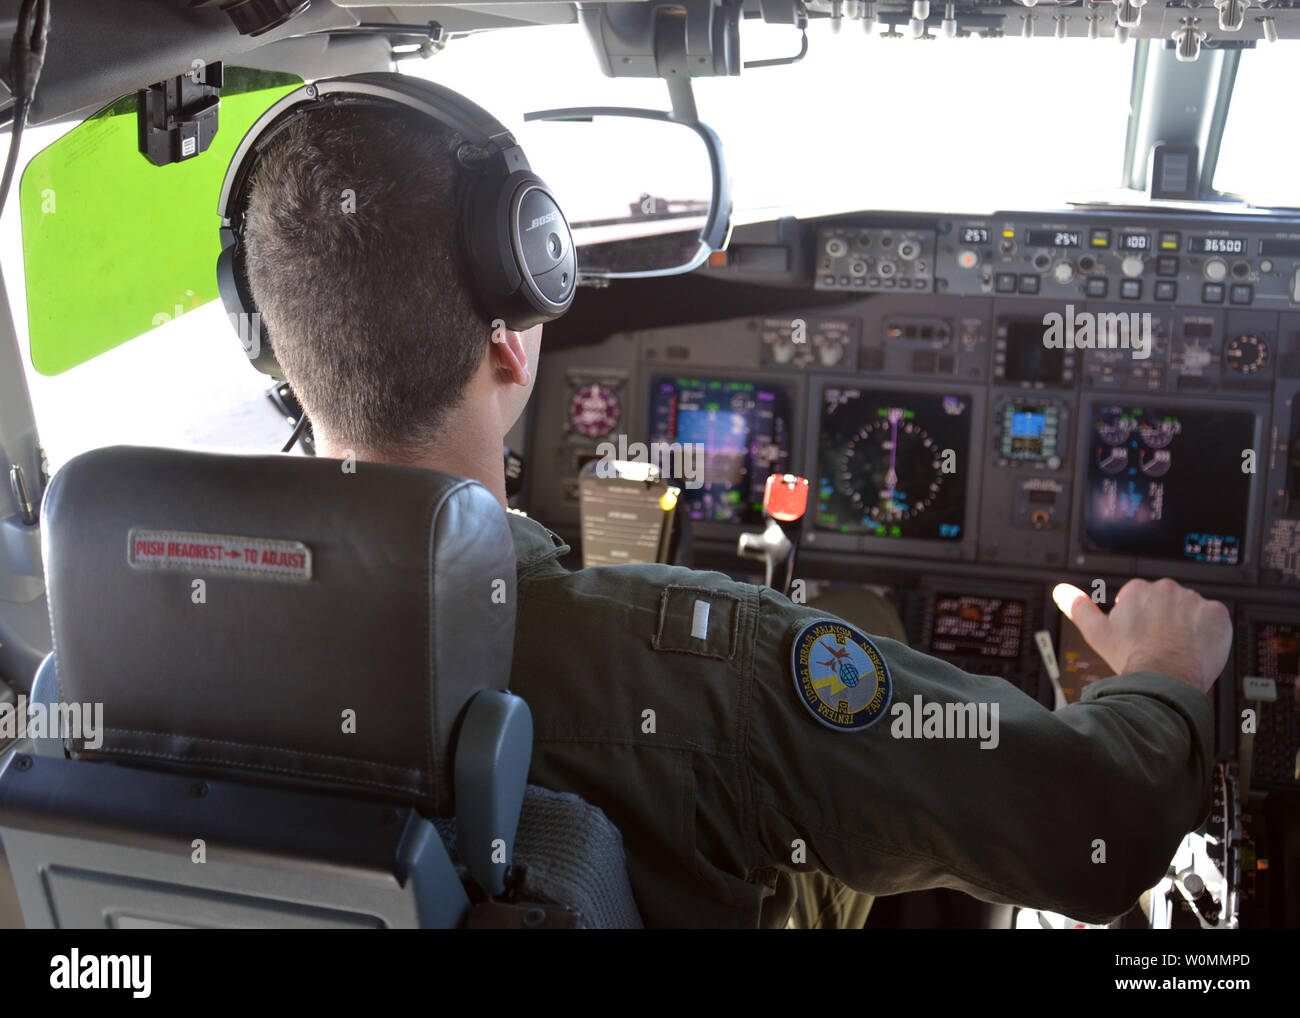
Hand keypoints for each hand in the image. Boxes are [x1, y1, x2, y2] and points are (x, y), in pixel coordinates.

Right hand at [1052, 578, 1230, 695]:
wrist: (1165, 679)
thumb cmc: (1132, 657)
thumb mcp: (1097, 633)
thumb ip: (1078, 607)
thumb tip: (1061, 591)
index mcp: (1138, 590)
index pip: (1139, 597)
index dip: (1138, 617)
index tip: (1140, 633)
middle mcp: (1166, 589)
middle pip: (1166, 601)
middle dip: (1163, 617)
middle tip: (1158, 641)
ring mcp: (1194, 601)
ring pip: (1190, 609)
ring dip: (1186, 623)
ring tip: (1177, 647)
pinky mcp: (1216, 614)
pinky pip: (1214, 618)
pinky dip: (1208, 630)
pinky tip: (1196, 646)